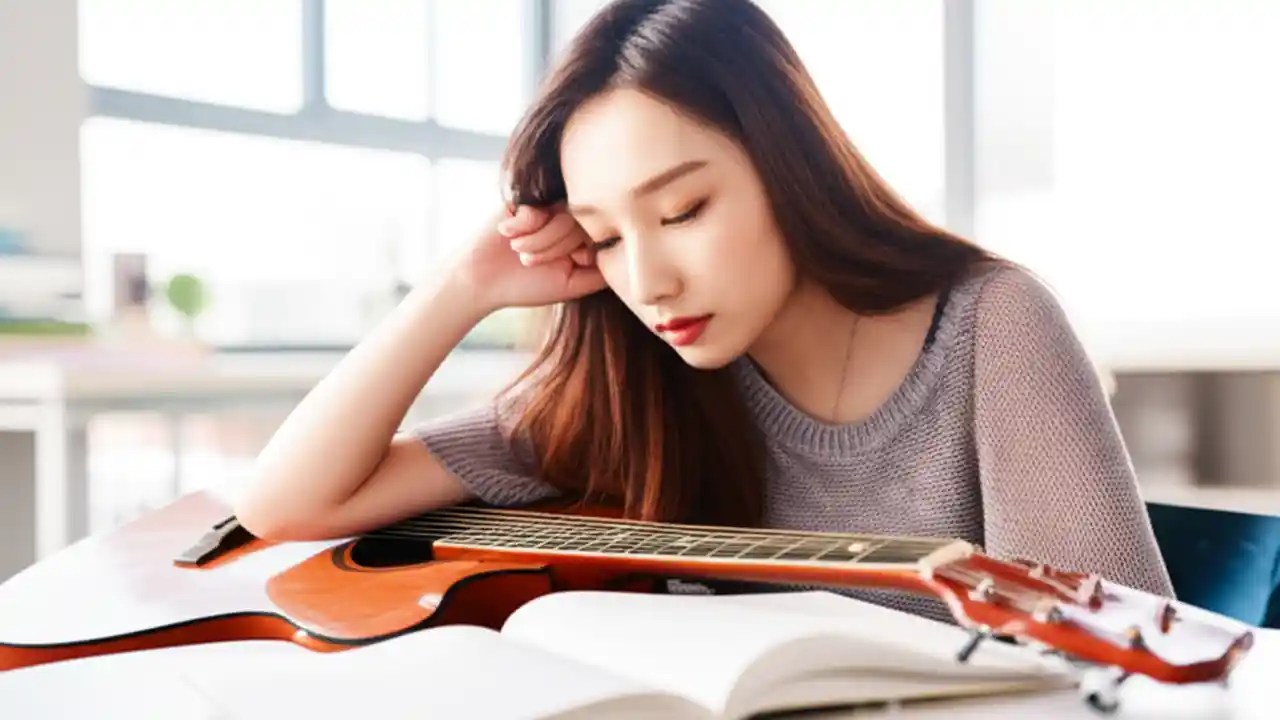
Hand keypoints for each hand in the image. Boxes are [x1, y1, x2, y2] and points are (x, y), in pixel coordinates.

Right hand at [451, 204, 605, 313]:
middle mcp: (569, 217)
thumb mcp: (574, 284)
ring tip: (518, 251)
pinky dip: (524, 225)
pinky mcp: (526, 195)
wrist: (482, 279)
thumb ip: (603, 270)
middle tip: (529, 261)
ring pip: (564, 213)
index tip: (567, 266)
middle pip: (584, 222)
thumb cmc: (527, 285)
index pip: (602, 234)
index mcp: (584, 236)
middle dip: (554, 247)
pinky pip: (540, 204)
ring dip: (538, 239)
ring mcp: (548, 204)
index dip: (583, 254)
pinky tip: (508, 234)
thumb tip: (629, 251)